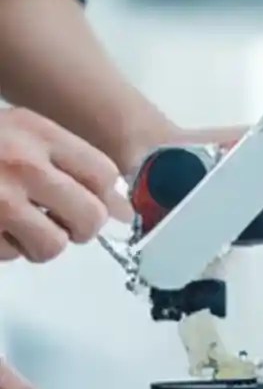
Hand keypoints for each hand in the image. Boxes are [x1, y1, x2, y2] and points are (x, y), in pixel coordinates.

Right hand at [0, 107, 131, 262]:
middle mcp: (20, 162)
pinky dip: (5, 248)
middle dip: (80, 228)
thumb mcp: (20, 135)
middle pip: (90, 216)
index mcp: (36, 132)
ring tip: (18, 225)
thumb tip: (124, 210)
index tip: (95, 203)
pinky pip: (12, 255)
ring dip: (40, 244)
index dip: (106, 197)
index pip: (103, 174)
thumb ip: (71, 164)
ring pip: (54, 246)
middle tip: (61, 223)